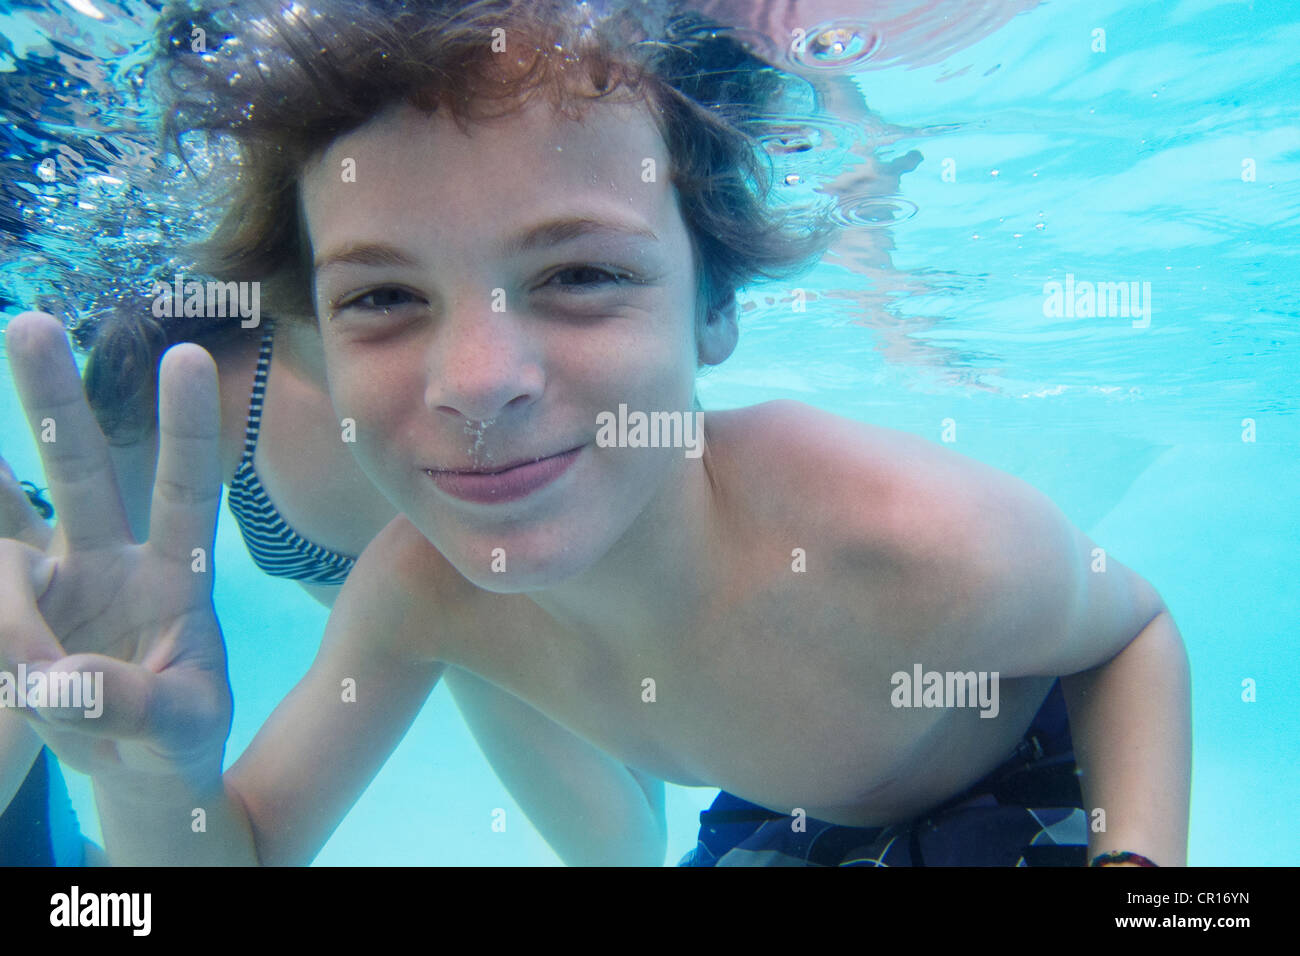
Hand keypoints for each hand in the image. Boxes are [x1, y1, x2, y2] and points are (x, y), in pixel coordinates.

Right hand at [0, 312, 230, 788]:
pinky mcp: (12, 615)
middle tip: (28, 323)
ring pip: (4, 543)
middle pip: (78, 468)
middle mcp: (110, 561)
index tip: (185, 356)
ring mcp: (53, 584)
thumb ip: (134, 707)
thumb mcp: (180, 730)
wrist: (136, 775)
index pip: (184, 488)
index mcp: (175, 574)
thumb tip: (56, 682)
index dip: (185, 426)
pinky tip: (10, 666)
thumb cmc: (178, 741)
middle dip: (54, 401)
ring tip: (29, 678)